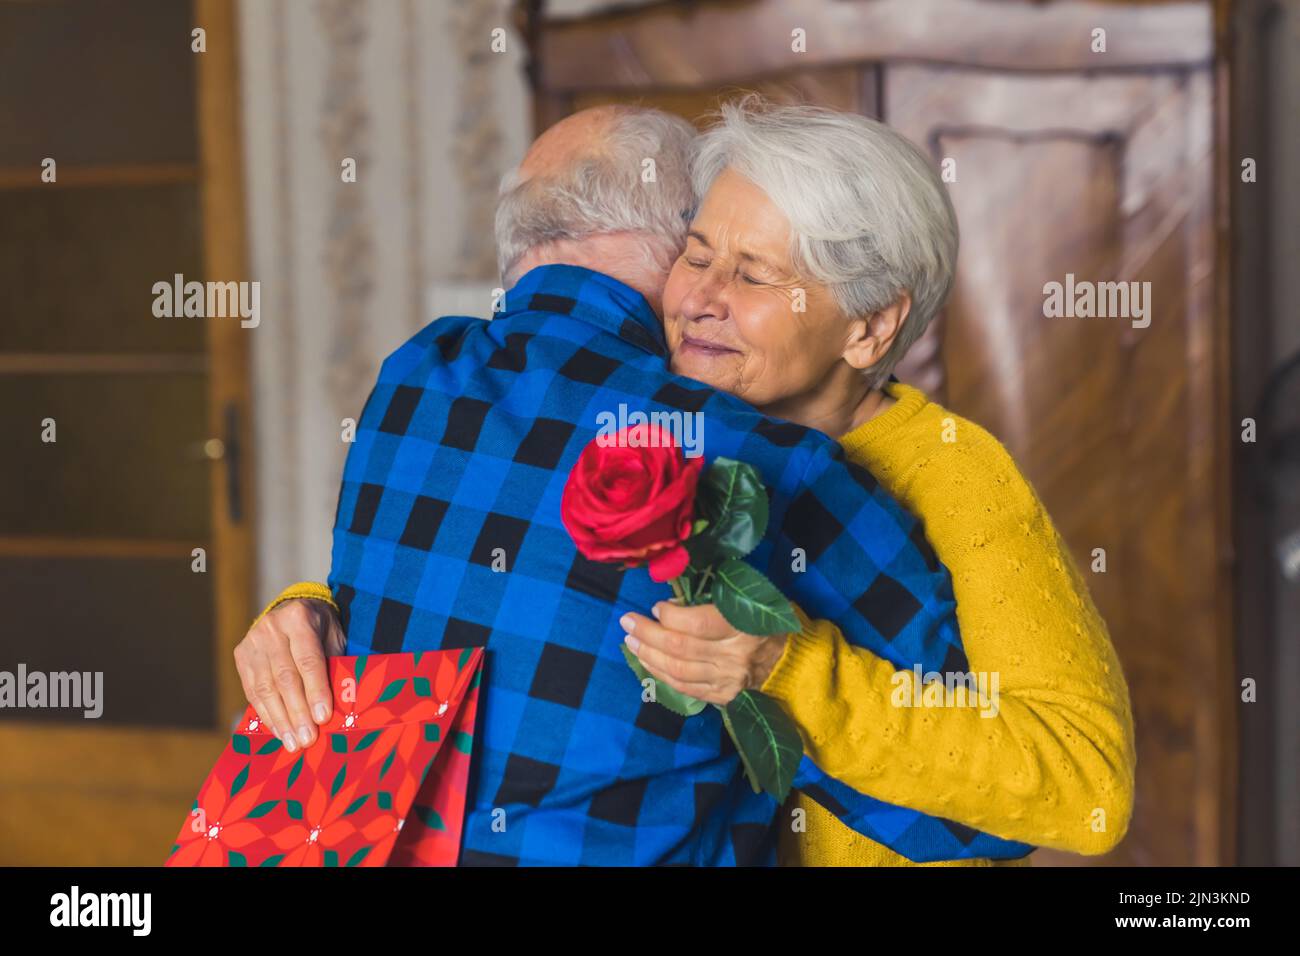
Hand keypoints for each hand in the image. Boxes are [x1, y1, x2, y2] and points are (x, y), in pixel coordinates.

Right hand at [233, 598, 345, 751]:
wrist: (291, 608)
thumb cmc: (320, 628)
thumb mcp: (334, 637)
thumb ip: (333, 666)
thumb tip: (336, 708)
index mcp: (299, 619)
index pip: (308, 661)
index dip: (316, 691)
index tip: (323, 718)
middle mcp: (271, 629)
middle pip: (284, 677)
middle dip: (297, 712)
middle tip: (307, 739)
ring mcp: (252, 642)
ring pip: (265, 688)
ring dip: (280, 719)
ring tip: (292, 743)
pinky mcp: (241, 656)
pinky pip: (252, 691)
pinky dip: (266, 714)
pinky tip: (278, 731)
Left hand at [619, 601, 788, 705]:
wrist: (794, 664)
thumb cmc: (769, 623)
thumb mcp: (752, 601)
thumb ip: (715, 600)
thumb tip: (673, 600)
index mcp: (744, 627)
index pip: (697, 624)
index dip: (670, 616)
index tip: (656, 605)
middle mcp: (734, 656)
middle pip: (680, 646)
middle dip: (648, 633)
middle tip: (627, 621)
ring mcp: (728, 680)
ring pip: (678, 670)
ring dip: (649, 655)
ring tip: (631, 641)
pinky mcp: (724, 697)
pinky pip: (685, 688)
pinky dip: (661, 675)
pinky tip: (647, 662)